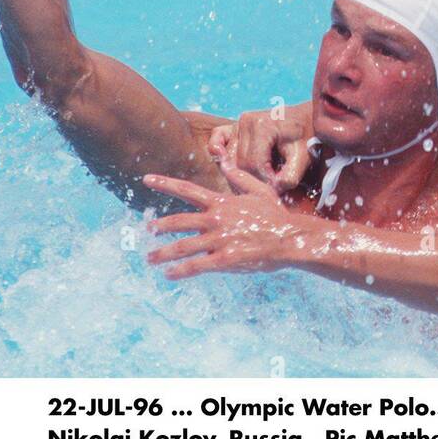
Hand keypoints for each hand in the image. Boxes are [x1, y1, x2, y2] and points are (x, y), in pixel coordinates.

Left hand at [144, 165, 308, 278]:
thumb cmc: (276, 215)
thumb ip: (239, 177)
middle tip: (148, 230)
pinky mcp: (225, 258)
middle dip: (160, 226)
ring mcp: (219, 239)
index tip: (146, 179)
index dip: (164, 184)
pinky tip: (169, 275)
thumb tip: (225, 163)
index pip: (187, 189)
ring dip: (163, 253)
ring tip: (150, 258)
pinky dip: (180, 271)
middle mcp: (216, 219)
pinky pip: (196, 265)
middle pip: (179, 221)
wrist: (291, 238)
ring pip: (183, 246)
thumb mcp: (259, 191)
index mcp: (222, 202)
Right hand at [221, 107, 312, 193]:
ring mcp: (237, 123)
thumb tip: (274, 189)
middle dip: (254, 180)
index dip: (265, 181)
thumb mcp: (303, 157)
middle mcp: (246, 121)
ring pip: (229, 159)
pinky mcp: (233, 126)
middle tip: (269, 188)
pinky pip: (217, 139)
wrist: (305, 119)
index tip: (278, 188)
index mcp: (263, 126)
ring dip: (241, 174)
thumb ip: (291, 175)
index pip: (254, 164)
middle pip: (240, 164)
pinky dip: (217, 152)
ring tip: (259, 180)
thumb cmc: (305, 138)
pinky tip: (224, 164)